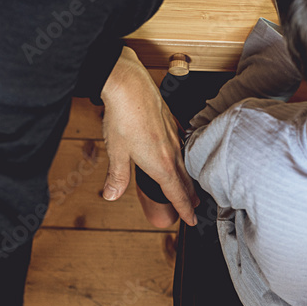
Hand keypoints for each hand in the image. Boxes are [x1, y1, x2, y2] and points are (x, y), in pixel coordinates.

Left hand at [100, 47, 198, 224]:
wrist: (129, 85)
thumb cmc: (123, 117)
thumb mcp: (116, 151)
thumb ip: (117, 177)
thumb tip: (111, 196)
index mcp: (161, 164)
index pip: (177, 193)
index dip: (184, 209)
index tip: (191, 220)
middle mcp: (172, 151)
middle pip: (185, 180)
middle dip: (190, 196)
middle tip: (195, 207)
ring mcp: (174, 134)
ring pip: (184, 162)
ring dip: (188, 176)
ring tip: (190, 184)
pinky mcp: (170, 120)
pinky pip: (181, 143)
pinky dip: (182, 154)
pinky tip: (179, 151)